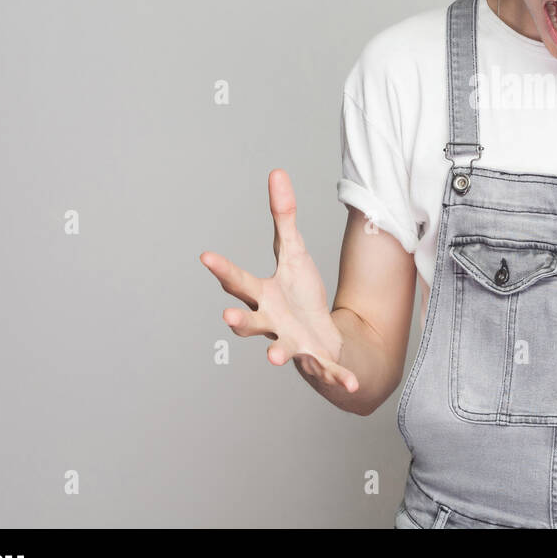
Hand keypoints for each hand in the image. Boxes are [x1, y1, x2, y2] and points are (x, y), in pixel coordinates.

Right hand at [200, 168, 357, 392]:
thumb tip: (277, 172)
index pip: (239, 281)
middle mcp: (271, 322)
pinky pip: (327, 370)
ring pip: (280, 348)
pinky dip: (338, 377)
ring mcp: (291, 342)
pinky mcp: (317, 360)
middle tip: (227, 317)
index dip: (222, 269)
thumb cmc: (299, 294)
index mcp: (263, 295)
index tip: (206, 256)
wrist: (320, 339)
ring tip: (272, 356)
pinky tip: (350, 385)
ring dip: (276, 352)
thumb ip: (284, 217)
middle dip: (239, 321)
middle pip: (249, 321)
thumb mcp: (294, 252)